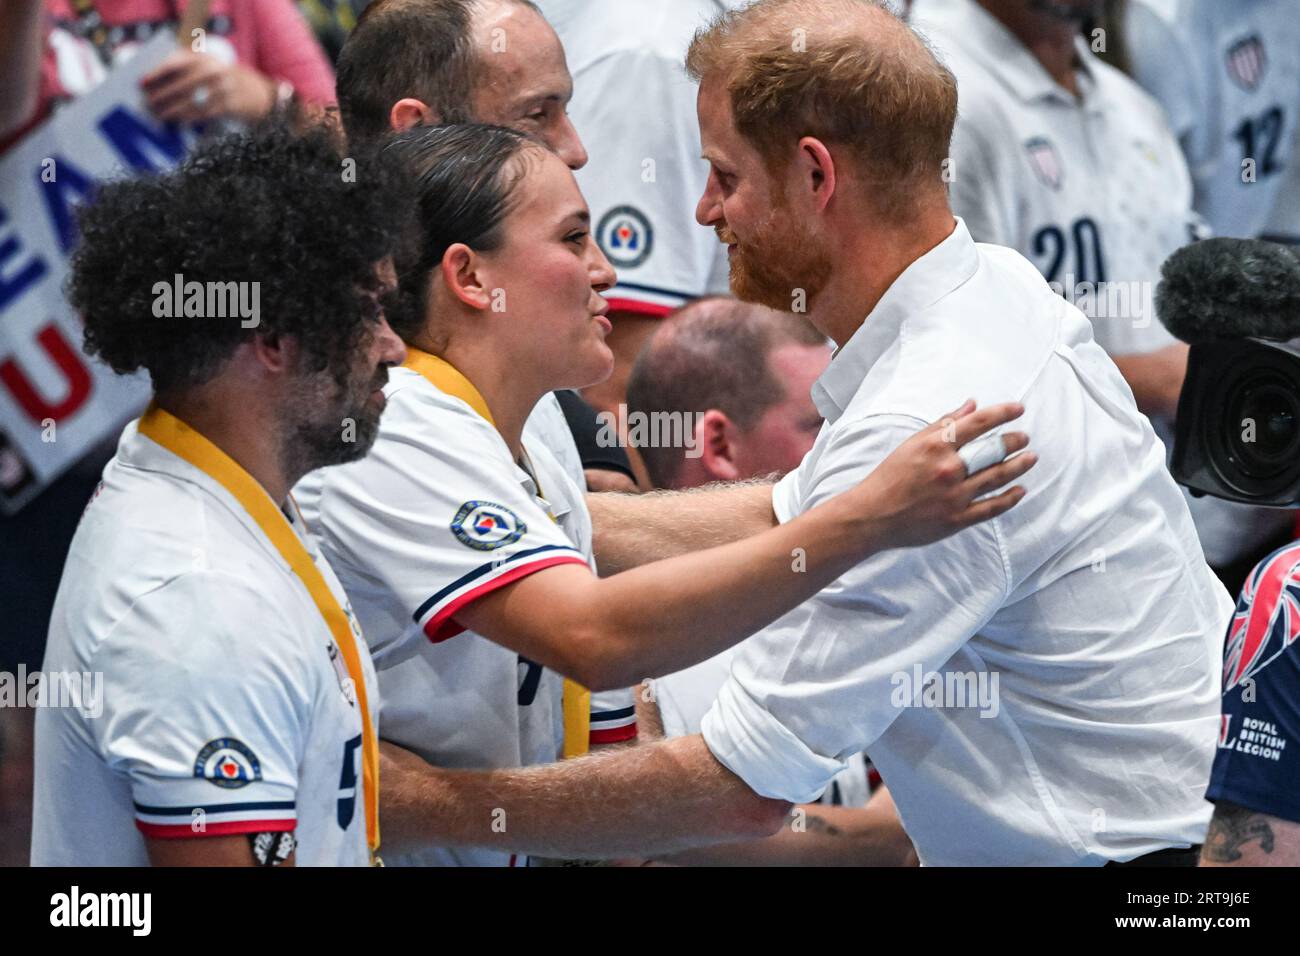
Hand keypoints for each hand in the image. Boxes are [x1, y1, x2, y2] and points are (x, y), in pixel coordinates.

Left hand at [141, 50, 276, 123]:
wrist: (261, 94)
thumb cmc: (227, 81)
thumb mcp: (211, 68)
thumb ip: (188, 71)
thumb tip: (157, 85)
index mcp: (206, 57)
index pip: (176, 62)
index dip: (157, 72)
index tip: (142, 82)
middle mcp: (215, 70)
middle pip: (181, 84)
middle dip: (162, 96)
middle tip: (148, 105)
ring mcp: (224, 88)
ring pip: (191, 101)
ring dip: (172, 110)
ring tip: (159, 116)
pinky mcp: (230, 105)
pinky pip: (203, 113)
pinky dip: (188, 118)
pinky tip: (177, 122)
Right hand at [857, 399, 1034, 548]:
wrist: (872, 516)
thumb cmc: (889, 477)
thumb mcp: (911, 444)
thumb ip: (942, 424)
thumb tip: (971, 405)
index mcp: (935, 447)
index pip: (978, 424)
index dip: (1002, 414)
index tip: (1018, 409)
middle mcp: (948, 469)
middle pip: (993, 451)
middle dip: (1013, 442)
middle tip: (1025, 437)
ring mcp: (954, 496)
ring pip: (997, 477)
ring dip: (1018, 466)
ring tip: (1031, 457)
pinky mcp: (956, 519)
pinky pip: (991, 507)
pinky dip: (1009, 499)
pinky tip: (1020, 490)